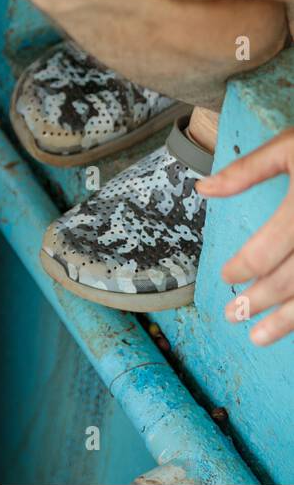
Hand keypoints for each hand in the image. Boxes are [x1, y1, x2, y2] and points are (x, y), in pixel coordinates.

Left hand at [197, 129, 293, 345]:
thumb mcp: (291, 147)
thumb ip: (248, 170)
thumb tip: (201, 189)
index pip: (268, 249)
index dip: (242, 268)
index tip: (226, 276)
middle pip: (291, 279)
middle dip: (258, 301)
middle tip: (232, 315)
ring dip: (288, 320)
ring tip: (259, 337)